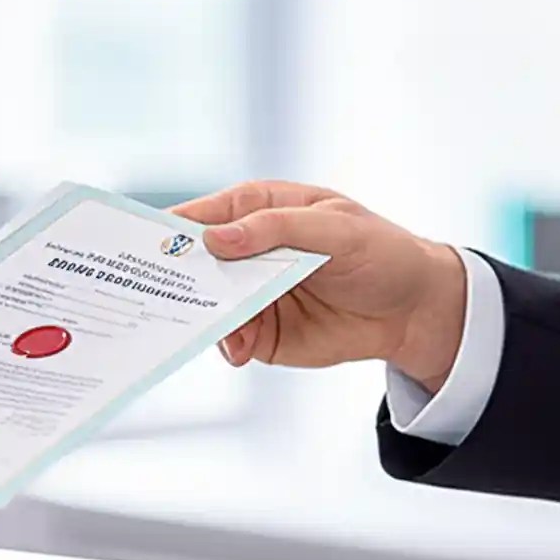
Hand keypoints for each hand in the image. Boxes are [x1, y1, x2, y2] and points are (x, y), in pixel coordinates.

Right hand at [173, 181, 466, 391]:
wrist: (414, 312)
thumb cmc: (380, 252)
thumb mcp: (335, 229)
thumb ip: (275, 229)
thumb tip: (216, 238)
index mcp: (258, 210)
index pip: (203, 214)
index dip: (172, 228)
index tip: (146, 244)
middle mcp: (245, 251)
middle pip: (195, 263)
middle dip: (175, 278)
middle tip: (156, 292)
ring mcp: (250, 293)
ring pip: (207, 305)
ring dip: (204, 317)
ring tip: (219, 327)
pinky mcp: (260, 331)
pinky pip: (230, 338)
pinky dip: (228, 344)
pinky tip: (239, 350)